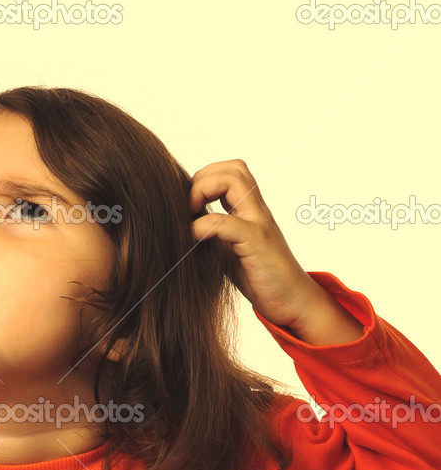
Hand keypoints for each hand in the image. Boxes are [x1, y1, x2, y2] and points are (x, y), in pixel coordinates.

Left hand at [188, 159, 319, 330]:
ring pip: (235, 180)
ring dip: (204, 191)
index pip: (229, 171)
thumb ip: (211, 232)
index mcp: (249, 210)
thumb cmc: (259, 277)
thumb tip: (177, 224)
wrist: (292, 302)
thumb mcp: (228, 249)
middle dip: (203, 179)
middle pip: (233, 168)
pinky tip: (194, 239)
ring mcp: (259, 224)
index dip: (204, 180)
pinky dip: (204, 226)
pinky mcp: (257, 243)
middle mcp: (256, 211)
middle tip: (189, 210)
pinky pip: (228, 222)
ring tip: (192, 218)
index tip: (189, 210)